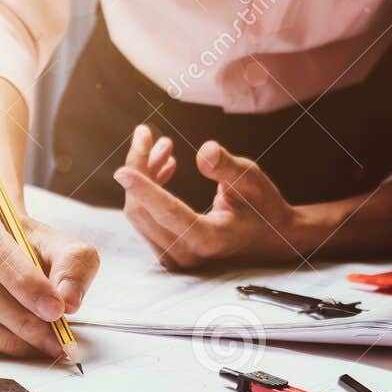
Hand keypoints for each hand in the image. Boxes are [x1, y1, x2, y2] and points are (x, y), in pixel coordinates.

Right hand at [0, 192, 98, 356]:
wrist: (0, 251)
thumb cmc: (28, 247)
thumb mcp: (60, 244)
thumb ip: (74, 264)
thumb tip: (69, 300)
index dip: (25, 284)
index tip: (56, 310)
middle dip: (21, 320)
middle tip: (53, 338)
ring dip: (5, 339)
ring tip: (39, 345)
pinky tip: (17, 346)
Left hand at [115, 134, 301, 268]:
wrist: (269, 236)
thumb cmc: (262, 206)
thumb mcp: (251, 180)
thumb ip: (226, 167)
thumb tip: (204, 151)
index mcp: (208, 238)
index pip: (168, 213)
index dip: (144, 189)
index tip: (122, 170)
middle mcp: (187, 254)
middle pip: (143, 210)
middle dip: (139, 168)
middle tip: (147, 134)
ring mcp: (174, 257)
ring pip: (139, 213)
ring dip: (143, 176)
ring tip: (163, 146)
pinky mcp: (167, 252)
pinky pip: (145, 219)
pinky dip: (147, 190)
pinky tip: (164, 167)